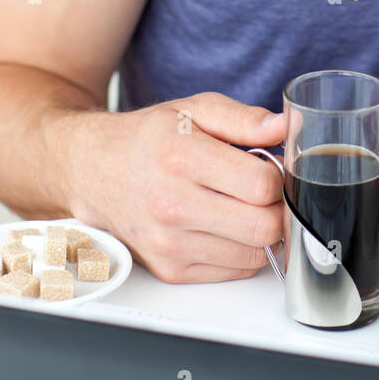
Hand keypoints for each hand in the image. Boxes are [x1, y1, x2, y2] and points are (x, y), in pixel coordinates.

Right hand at [64, 92, 285, 282]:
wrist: (94, 170)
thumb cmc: (147, 138)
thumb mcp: (194, 109)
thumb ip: (243, 118)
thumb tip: (284, 127)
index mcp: (181, 158)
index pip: (262, 185)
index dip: (278, 176)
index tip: (270, 168)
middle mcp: (172, 205)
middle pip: (263, 226)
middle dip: (276, 207)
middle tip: (265, 191)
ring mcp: (169, 243)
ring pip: (253, 253)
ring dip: (261, 230)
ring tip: (244, 206)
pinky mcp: (170, 269)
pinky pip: (233, 270)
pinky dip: (242, 250)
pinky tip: (227, 225)